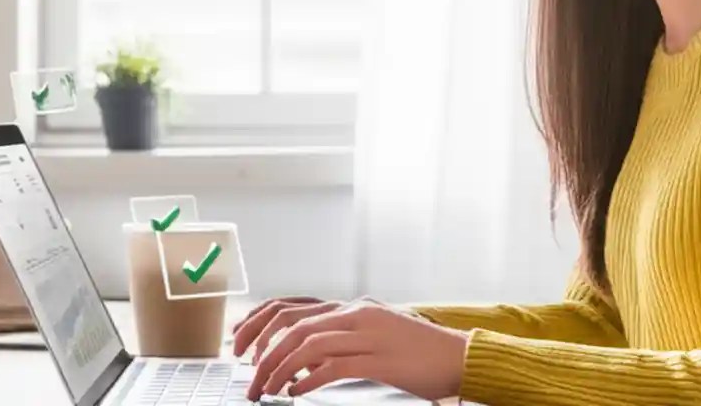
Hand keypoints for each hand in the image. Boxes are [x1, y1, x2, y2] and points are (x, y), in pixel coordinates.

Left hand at [245, 301, 468, 401]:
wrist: (460, 356)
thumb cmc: (418, 351)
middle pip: (294, 325)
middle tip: (248, 376)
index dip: (260, 324)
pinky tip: (296, 392)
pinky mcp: (379, 359)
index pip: (293, 307)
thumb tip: (304, 357)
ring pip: (308, 346)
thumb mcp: (374, 336)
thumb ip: (342, 340)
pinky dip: (308, 380)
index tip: (240, 344)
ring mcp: (368, 335)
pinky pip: (333, 367)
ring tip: (267, 390)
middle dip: (263, 350)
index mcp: (353, 307)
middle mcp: (357, 314)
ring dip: (280, 370)